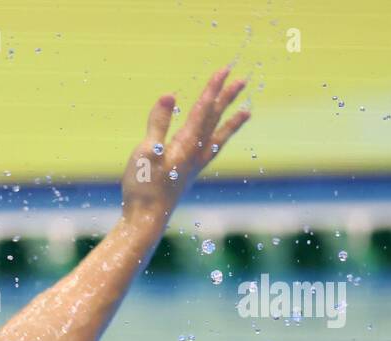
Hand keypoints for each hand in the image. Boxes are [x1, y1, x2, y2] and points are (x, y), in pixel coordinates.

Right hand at [120, 67, 248, 224]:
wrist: (145, 220)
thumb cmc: (143, 188)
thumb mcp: (146, 152)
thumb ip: (158, 124)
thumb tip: (169, 96)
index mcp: (186, 145)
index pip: (203, 110)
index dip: (212, 89)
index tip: (224, 70)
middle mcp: (195, 154)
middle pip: (214, 120)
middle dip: (226, 99)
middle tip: (241, 80)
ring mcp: (194, 166)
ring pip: (217, 137)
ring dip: (231, 122)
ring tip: (246, 111)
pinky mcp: (188, 175)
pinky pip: (210, 151)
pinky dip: (219, 141)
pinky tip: (217, 140)